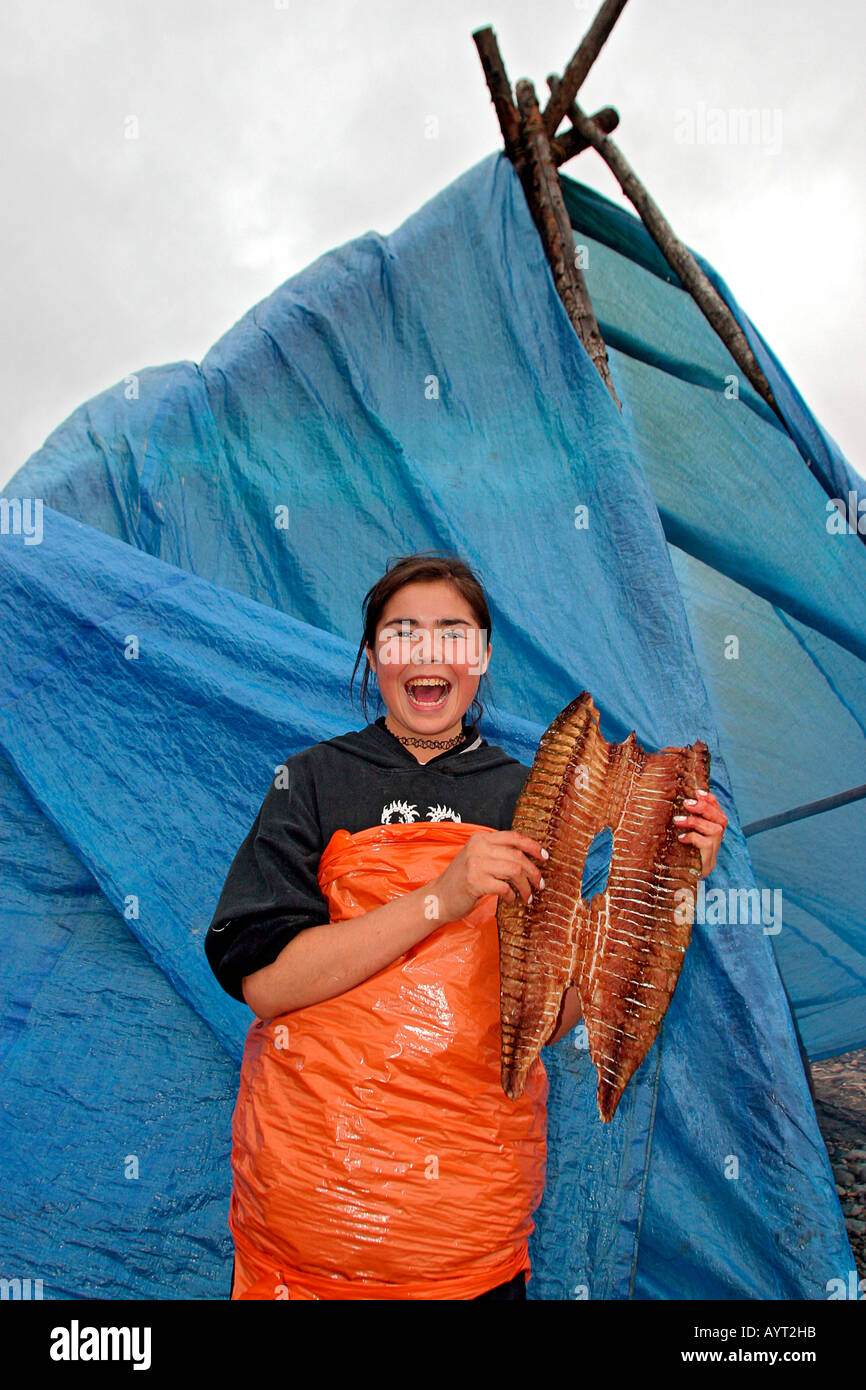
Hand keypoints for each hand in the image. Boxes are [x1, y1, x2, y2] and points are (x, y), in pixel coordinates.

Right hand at [429, 830, 546, 922]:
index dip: (533, 846)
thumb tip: (528, 857)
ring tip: (528, 896)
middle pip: (518, 856)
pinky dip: (511, 895)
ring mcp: (476, 864)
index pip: (514, 837)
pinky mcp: (475, 882)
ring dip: (526, 886)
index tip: (545, 857)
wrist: (439, 898)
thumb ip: (497, 853)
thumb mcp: (477, 858)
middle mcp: (478, 848)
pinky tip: (510, 900)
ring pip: (515, 871)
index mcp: (481, 839)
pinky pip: (504, 887)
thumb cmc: (462, 880)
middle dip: (534, 872)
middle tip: (540, 884)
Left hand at [673, 788, 726, 877]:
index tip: (698, 792)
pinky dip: (694, 837)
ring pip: (716, 830)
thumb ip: (678, 824)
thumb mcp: (674, 837)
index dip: (711, 801)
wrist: (671, 886)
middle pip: (722, 820)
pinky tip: (681, 838)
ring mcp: (713, 854)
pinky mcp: (707, 864)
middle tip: (687, 803)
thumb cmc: (670, 858)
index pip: (719, 813)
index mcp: (710, 835)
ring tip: (678, 820)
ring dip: (697, 821)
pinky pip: (707, 844)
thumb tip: (667, 803)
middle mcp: (716, 844)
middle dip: (705, 808)